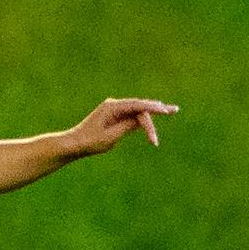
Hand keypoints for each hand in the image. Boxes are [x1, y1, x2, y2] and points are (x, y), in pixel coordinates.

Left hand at [63, 98, 179, 156]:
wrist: (74, 144)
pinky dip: (143, 119)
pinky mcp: (115, 116)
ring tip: (169, 111)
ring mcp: (114, 110)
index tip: (164, 111)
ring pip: (137, 111)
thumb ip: (126, 126)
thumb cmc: (90, 142)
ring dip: (152, 115)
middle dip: (157, 109)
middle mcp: (114, 105)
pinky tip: (157, 113)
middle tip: (174, 110)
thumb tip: (140, 119)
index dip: (152, 108)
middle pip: (139, 107)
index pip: (137, 106)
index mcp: (112, 107)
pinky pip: (132, 115)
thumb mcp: (110, 137)